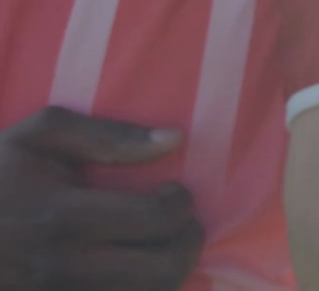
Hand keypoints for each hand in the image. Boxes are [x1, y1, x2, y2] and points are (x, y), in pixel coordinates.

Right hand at [0, 107, 203, 290]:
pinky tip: (130, 268)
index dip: (181, 204)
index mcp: (57, 216)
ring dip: (168, 272)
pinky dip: (135, 290)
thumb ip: (107, 136)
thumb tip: (174, 141)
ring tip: (161, 246)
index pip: (154, 219)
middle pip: (161, 270)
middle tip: (181, 224)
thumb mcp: (38, 137)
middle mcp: (56, 266)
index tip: (173, 191)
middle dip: (187, 243)